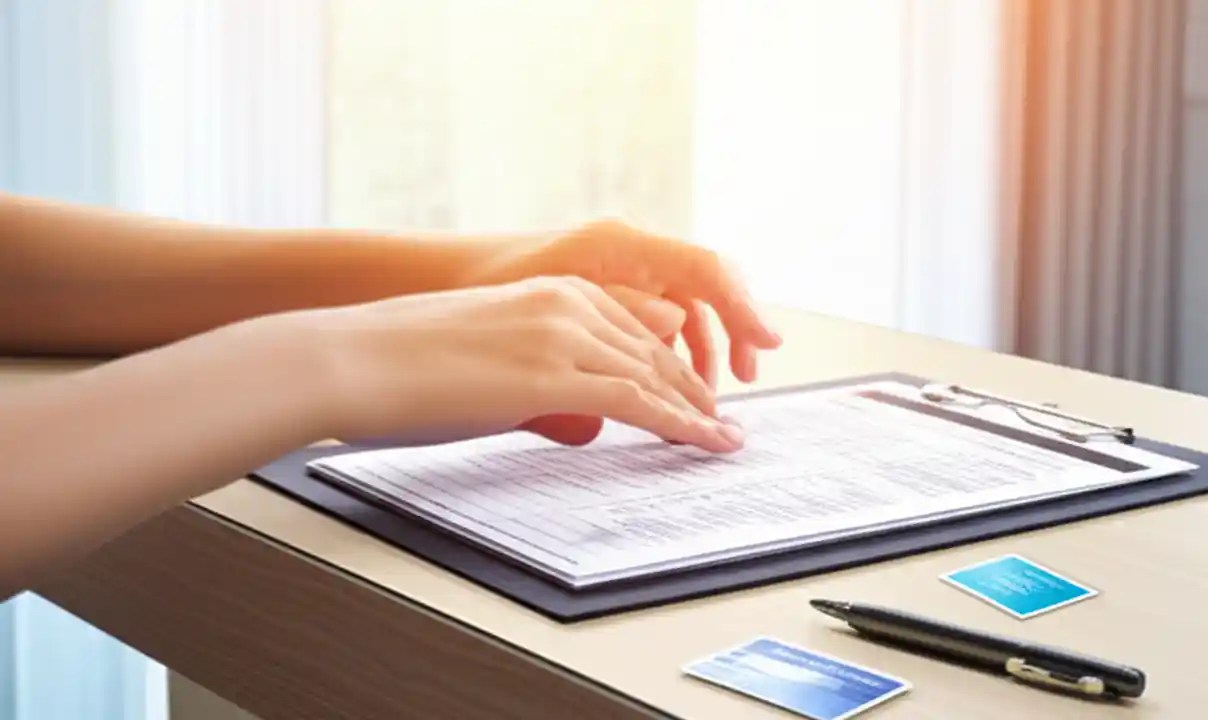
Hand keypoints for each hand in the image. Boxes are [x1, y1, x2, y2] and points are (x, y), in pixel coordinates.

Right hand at [296, 276, 743, 452]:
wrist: (352, 359)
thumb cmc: (401, 365)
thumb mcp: (485, 355)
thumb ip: (536, 376)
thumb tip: (571, 412)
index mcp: (550, 289)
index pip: (633, 326)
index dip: (670, 362)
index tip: (692, 390)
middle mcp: (565, 302)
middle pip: (653, 349)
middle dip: (693, 388)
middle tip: (721, 420)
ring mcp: (562, 335)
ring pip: (654, 374)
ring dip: (698, 412)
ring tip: (725, 439)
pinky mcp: (553, 375)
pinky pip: (639, 401)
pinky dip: (682, 425)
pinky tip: (706, 443)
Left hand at [462, 220, 782, 387]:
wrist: (421, 288)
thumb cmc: (473, 297)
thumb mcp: (532, 330)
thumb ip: (586, 363)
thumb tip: (629, 400)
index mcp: (616, 246)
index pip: (704, 271)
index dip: (742, 309)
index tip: (765, 348)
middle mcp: (622, 251)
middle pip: (703, 289)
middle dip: (730, 336)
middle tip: (740, 383)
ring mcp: (611, 270)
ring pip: (680, 309)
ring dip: (696, 352)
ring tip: (701, 399)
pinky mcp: (596, 293)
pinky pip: (650, 318)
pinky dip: (664, 350)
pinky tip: (660, 389)